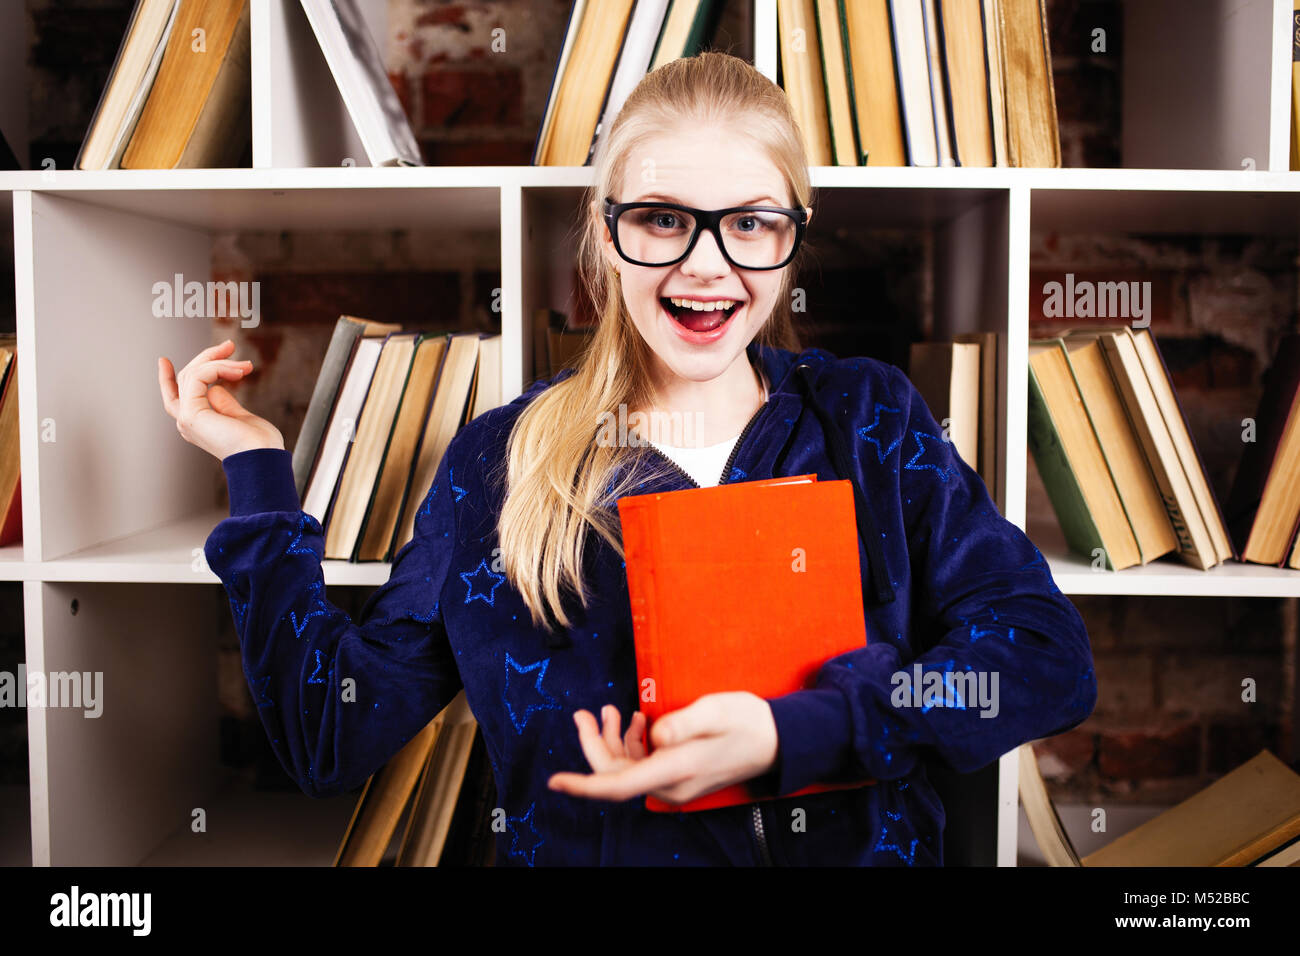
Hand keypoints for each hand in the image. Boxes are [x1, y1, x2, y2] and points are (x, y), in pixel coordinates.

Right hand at [158, 339, 283, 460]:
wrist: (262, 458)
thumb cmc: (260, 445)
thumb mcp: (240, 418)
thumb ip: (225, 403)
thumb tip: (216, 388)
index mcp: (198, 424)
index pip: (175, 397)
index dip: (167, 378)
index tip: (163, 360)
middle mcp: (188, 422)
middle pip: (185, 380)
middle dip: (207, 358)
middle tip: (229, 346)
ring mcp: (187, 418)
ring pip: (191, 374)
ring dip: (219, 361)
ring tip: (245, 365)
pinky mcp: (191, 413)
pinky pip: (198, 377)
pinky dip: (218, 367)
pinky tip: (238, 370)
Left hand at [546, 692, 779, 804]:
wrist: (776, 741)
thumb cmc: (746, 722)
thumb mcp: (716, 711)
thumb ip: (683, 722)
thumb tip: (654, 734)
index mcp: (675, 770)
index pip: (618, 785)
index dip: (584, 784)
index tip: (555, 781)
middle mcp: (670, 784)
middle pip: (615, 774)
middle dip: (594, 744)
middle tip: (585, 712)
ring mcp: (673, 783)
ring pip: (626, 769)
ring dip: (611, 741)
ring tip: (609, 710)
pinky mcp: (677, 775)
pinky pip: (641, 766)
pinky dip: (630, 744)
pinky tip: (635, 720)